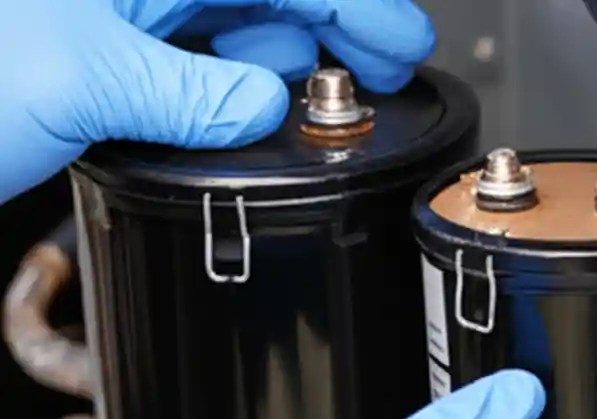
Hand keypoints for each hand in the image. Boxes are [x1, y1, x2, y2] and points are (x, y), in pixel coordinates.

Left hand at [0, 0, 435, 202]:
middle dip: (322, 21)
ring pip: (218, 19)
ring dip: (277, 55)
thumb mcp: (82, 81)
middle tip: (378, 68)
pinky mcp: (82, 59)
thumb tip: (266, 103)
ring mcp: (96, 16)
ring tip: (324, 96)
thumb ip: (194, 93)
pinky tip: (251, 111)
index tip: (400, 37)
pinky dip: (224, 84)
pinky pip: (179, 59)